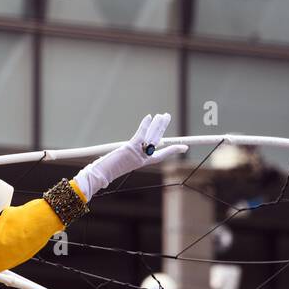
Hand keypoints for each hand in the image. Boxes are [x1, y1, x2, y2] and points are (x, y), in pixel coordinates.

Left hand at [71, 113, 187, 202]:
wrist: (103, 174)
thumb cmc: (110, 169)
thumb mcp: (123, 162)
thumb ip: (131, 155)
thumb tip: (137, 147)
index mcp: (143, 162)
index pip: (162, 155)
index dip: (173, 151)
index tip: (185, 147)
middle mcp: (143, 158)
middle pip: (157, 140)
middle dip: (163, 126)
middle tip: (168, 115)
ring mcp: (138, 153)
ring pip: (151, 137)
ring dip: (158, 124)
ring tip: (164, 114)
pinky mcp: (131, 148)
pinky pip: (141, 135)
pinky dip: (145, 125)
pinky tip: (149, 117)